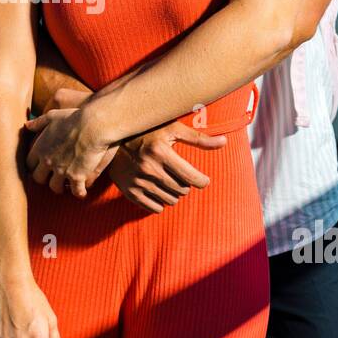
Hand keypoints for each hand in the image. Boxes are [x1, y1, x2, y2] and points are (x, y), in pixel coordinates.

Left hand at [23, 100, 111, 197]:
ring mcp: (61, 171)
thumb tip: (26, 125)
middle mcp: (48, 161)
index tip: (40, 167)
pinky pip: (76, 191)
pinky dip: (79, 193)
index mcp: (40, 148)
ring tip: (67, 186)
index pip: (29, 164)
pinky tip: (82, 192)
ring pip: (55, 188)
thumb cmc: (74, 118)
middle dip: (44, 179)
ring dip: (60, 187)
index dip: (34, 167)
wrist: (93, 125)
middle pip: (38, 179)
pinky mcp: (77, 176)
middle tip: (51, 178)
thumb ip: (38, 123)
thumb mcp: (53, 116)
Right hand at [107, 121, 226, 212]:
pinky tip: (158, 189)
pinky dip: (160, 202)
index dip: (202, 181)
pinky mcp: (129, 191)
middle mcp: (149, 168)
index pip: (192, 178)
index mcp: (161, 152)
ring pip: (170, 200)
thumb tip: (224, 142)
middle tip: (180, 175)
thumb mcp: (173, 129)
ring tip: (168, 181)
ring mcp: (138, 181)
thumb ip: (199, 138)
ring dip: (174, 193)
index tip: (202, 180)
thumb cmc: (148, 130)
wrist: (113, 138)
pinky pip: (154, 208)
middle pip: (182, 190)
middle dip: (186, 185)